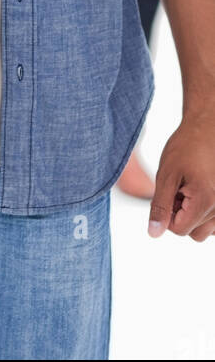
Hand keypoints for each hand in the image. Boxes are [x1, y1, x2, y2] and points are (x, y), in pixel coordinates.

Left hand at [148, 109, 214, 240]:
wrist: (208, 128)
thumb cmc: (186, 147)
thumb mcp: (166, 175)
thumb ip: (160, 206)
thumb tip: (154, 233)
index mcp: (206, 201)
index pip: (180, 230)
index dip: (167, 214)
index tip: (169, 191)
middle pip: (193, 234)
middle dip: (181, 216)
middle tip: (178, 189)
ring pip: (206, 231)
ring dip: (194, 216)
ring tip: (189, 188)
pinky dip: (205, 213)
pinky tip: (200, 191)